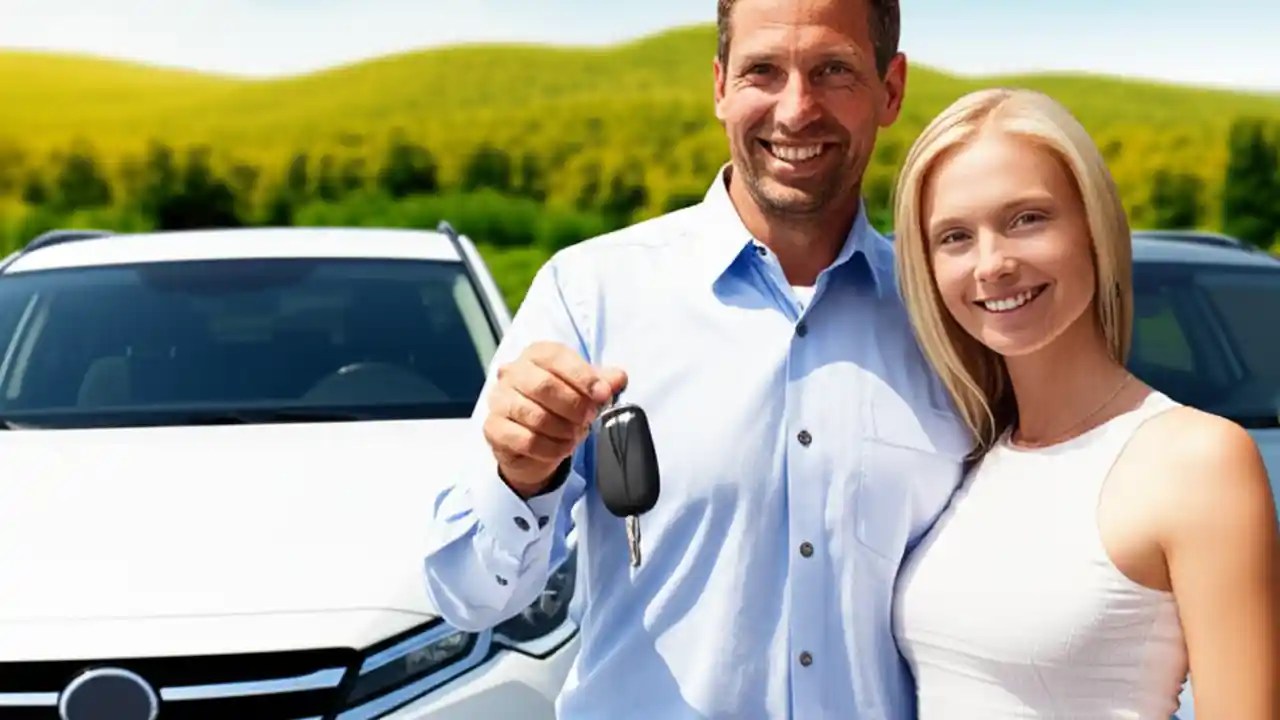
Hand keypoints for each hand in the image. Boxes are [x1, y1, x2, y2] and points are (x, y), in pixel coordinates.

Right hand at [485, 341, 627, 496]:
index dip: (583, 377)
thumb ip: (603, 382)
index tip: (603, 395)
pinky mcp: (493, 428)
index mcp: (536, 354)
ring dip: (563, 430)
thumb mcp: (585, 390)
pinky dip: (551, 448)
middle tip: (588, 419)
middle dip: (574, 406)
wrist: (532, 442)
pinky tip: (561, 448)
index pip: (557, 357)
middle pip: (543, 386)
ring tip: (575, 435)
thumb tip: (618, 378)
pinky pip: (525, 440)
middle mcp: (512, 372)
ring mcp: (499, 400)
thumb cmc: (559, 407)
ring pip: (534, 416)